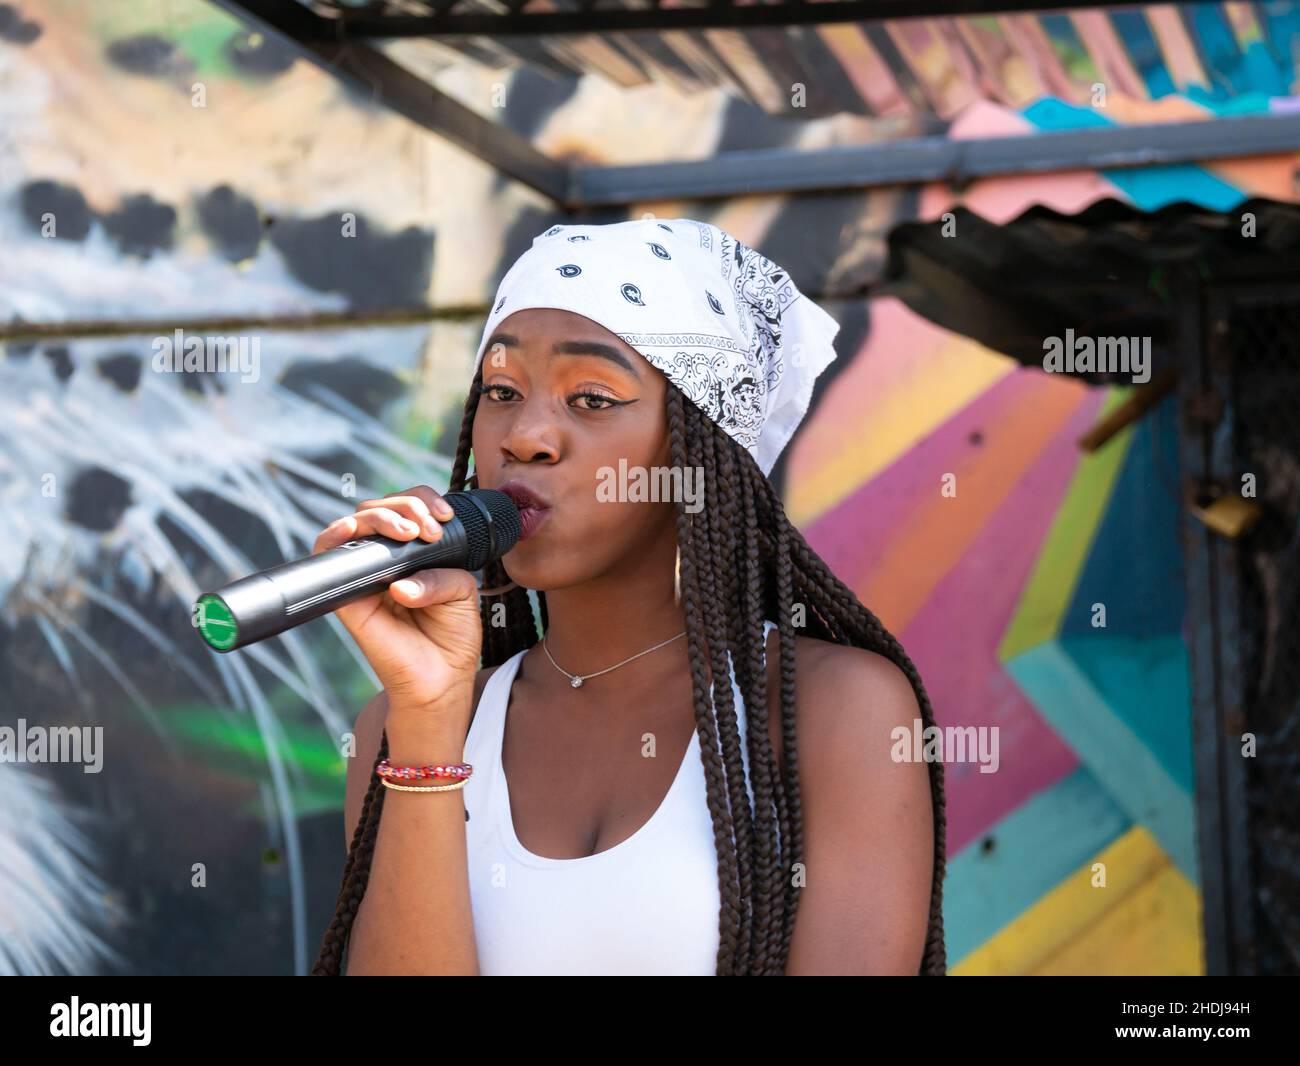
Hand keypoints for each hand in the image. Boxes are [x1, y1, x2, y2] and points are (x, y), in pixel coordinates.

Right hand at [315, 486, 482, 719]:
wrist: (441, 680)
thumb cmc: (451, 636)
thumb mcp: (462, 592)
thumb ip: (441, 573)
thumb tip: (400, 583)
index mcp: (414, 552)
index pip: (407, 507)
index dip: (422, 500)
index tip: (445, 516)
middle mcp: (386, 559)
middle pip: (380, 507)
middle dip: (406, 505)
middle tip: (429, 530)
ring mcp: (365, 574)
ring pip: (356, 522)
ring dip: (381, 516)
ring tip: (409, 534)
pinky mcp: (347, 596)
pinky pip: (326, 555)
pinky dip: (335, 535)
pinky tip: (354, 530)